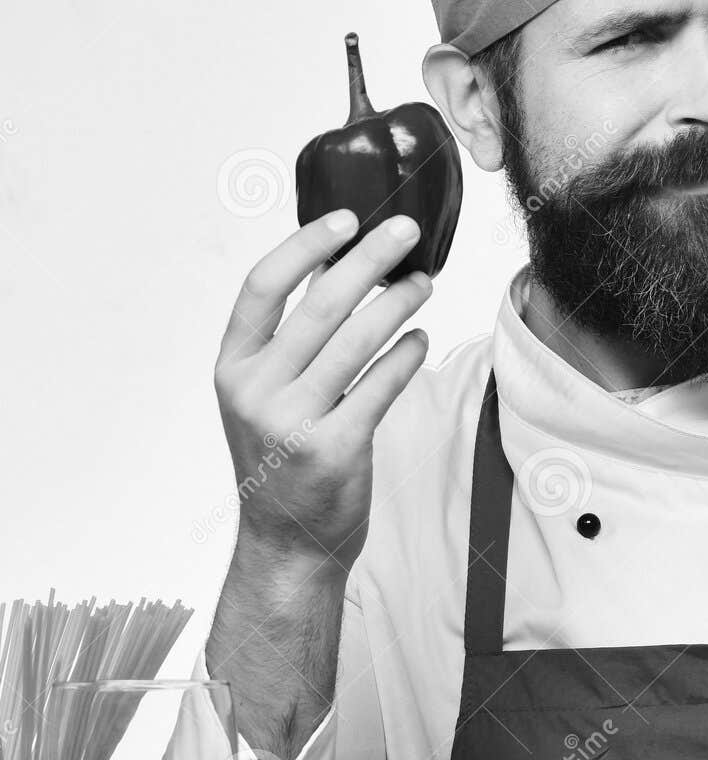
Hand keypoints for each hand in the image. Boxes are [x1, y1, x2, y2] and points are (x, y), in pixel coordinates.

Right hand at [213, 209, 432, 573]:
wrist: (287, 540)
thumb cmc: (283, 457)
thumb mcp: (267, 394)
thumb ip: (293, 335)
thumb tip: (335, 263)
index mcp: (233, 367)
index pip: (262, 286)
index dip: (305, 245)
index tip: (345, 219)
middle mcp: (256, 391)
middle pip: (319, 304)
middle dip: (370, 259)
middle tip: (406, 233)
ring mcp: (293, 421)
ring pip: (357, 340)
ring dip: (399, 302)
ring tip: (424, 283)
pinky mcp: (335, 448)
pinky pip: (381, 384)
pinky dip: (406, 354)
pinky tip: (420, 336)